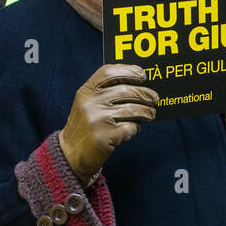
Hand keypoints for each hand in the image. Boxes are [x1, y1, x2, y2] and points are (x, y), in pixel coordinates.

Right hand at [58, 64, 158, 182]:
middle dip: (145, 94)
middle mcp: (90, 102)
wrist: (70, 154)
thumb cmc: (85, 126)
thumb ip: (107, 92)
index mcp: (86, 91)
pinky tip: (133, 129)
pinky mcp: (105, 136)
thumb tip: (139, 85)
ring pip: (133, 109)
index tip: (142, 75)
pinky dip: (135, 128)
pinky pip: (130, 127)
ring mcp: (97, 119)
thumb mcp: (89, 103)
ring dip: (146, 112)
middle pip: (127, 90)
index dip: (128, 71)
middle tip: (154, 98)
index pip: (109, 72)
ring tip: (150, 114)